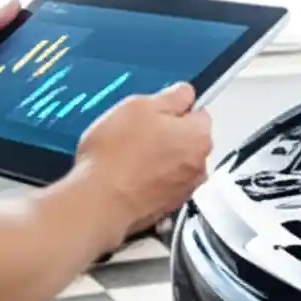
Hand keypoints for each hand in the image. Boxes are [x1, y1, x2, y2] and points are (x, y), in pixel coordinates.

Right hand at [75, 83, 211, 236]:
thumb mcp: (139, 106)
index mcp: (199, 136)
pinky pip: (164, 184)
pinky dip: (152, 179)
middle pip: (188, 140)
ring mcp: (185, 189)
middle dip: (168, 134)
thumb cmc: (116, 153)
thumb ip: (170, 97)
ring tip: (130, 157)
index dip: (174, 109)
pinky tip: (129, 177)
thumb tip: (185, 94)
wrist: (99, 202)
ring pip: (176, 163)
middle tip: (136, 133)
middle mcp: (200, 165)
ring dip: (160, 158)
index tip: (154, 112)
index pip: (198, 112)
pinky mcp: (169, 207)